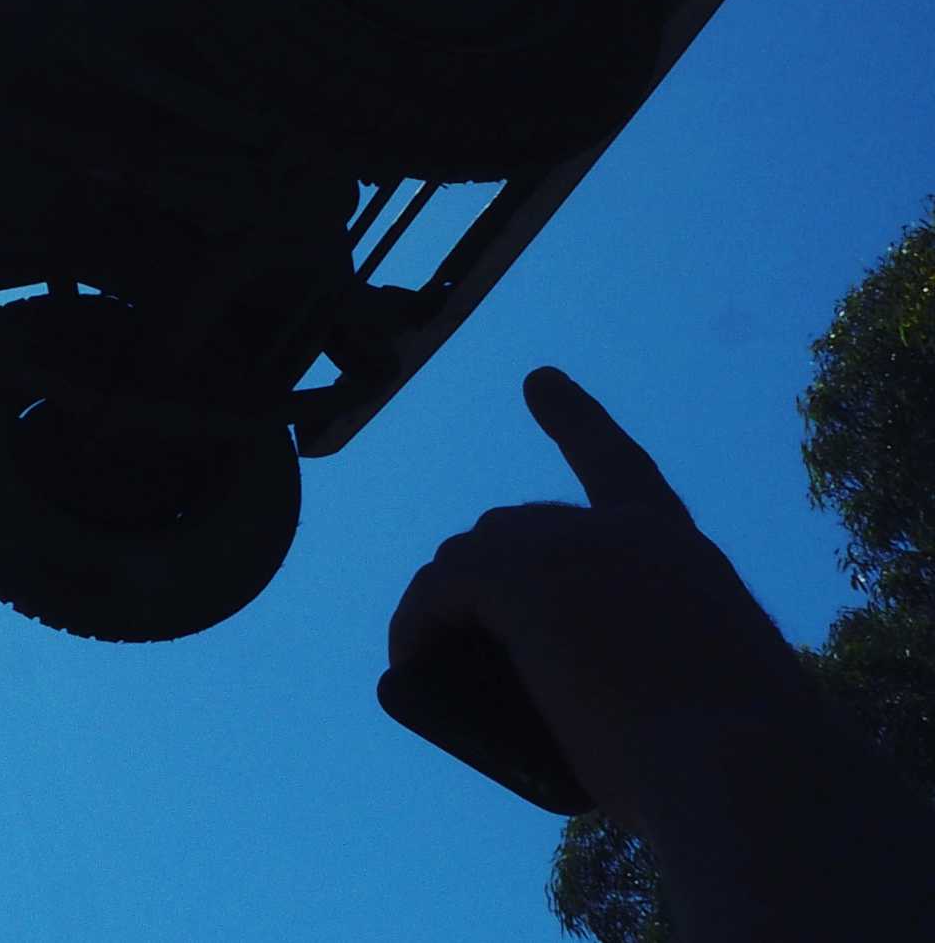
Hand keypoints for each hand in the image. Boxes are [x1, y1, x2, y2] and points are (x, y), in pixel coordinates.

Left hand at [383, 366, 809, 831]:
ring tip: (438, 663)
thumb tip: (586, 692)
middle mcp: (619, 531)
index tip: (540, 381)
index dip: (575, 421)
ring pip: (470, 558)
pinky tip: (408, 662)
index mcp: (678, 552)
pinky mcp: (514, 579)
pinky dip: (416, 626)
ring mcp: (565, 547)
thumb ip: (659, 657)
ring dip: (446, 605)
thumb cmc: (745, 765)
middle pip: (516, 531)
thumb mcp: (711, 685)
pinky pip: (438, 590)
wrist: (747, 775)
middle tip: (474, 650)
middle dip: (485, 582)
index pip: (616, 464)